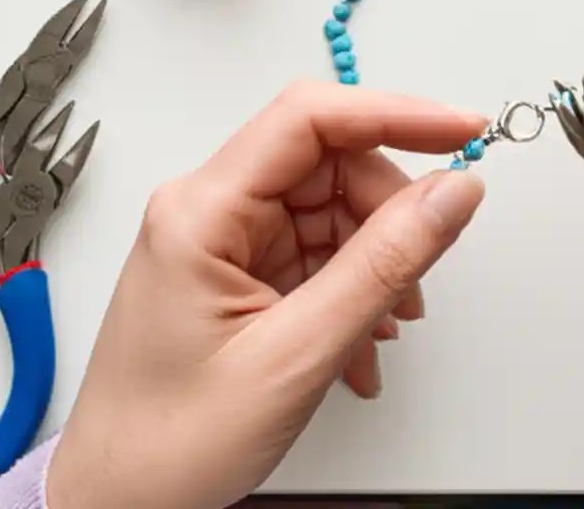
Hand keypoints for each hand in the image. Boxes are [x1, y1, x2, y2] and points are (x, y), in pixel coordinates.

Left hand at [47, 82, 486, 508]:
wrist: (119, 503)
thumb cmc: (169, 442)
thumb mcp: (297, 353)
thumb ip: (383, 264)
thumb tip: (452, 192)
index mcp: (201, 213)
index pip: (309, 120)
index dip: (395, 113)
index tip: (464, 130)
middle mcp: (208, 213)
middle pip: (329, 166)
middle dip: (389, 215)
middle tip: (416, 276)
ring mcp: (223, 243)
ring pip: (332, 213)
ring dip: (376, 265)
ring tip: (384, 329)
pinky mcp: (238, 274)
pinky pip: (318, 255)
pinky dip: (354, 293)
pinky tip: (360, 348)